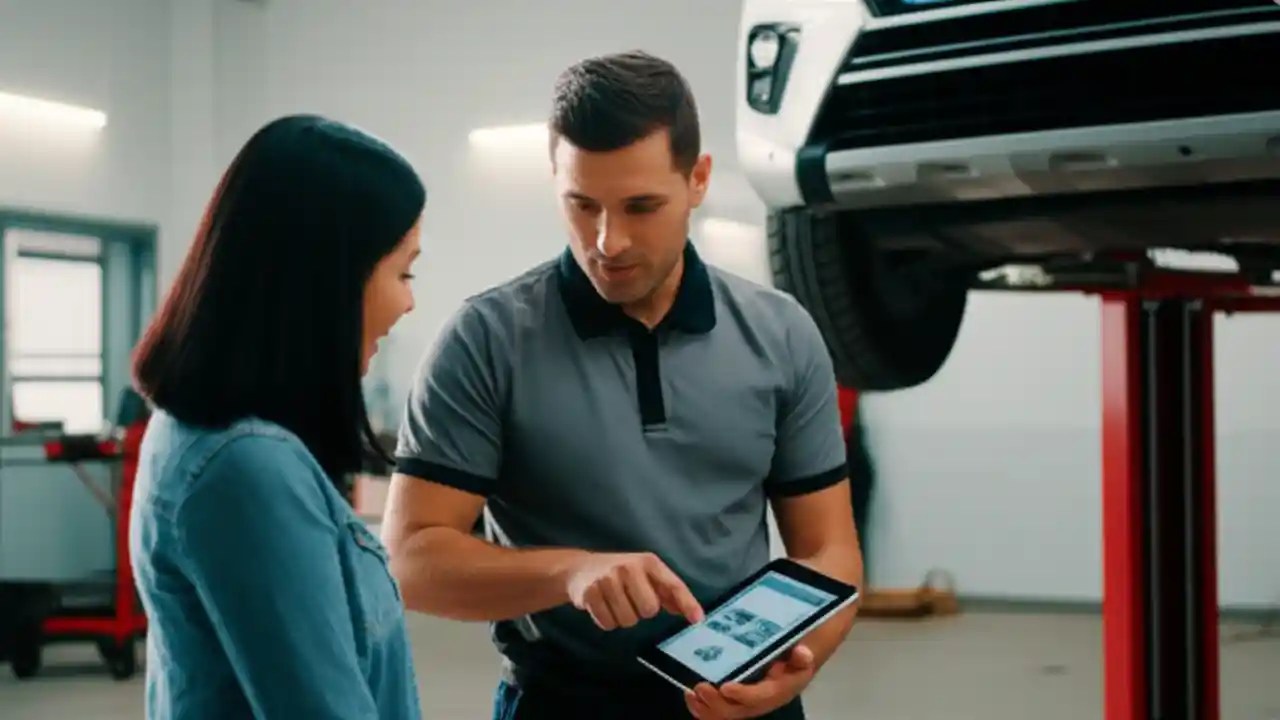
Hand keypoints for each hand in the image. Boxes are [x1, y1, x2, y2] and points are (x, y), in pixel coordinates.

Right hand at [565, 552, 704, 629]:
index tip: (698, 620)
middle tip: (632, 601)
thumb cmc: (620, 573)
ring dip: (623, 618)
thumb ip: (668, 593)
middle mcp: (629, 568)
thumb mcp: (645, 575)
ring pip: (628, 620)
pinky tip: (603, 606)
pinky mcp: (589, 594)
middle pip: (649, 610)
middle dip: (642, 611)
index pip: (673, 585)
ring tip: (616, 603)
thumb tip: (694, 614)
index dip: (687, 603)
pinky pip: (608, 623)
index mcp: (648, 562)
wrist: (580, 568)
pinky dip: (607, 620)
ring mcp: (608, 579)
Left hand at [684, 644, 815, 719]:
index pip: (760, 697)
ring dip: (705, 708)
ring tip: (690, 693)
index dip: (743, 695)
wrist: (794, 667)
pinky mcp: (736, 703)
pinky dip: (702, 707)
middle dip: (717, 704)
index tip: (725, 687)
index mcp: (778, 691)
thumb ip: (802, 656)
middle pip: (738, 711)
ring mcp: (747, 705)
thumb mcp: (803, 655)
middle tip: (699, 688)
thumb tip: (803, 653)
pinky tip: (690, 696)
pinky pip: (718, 711)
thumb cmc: (795, 658)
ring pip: (725, 714)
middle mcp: (761, 703)